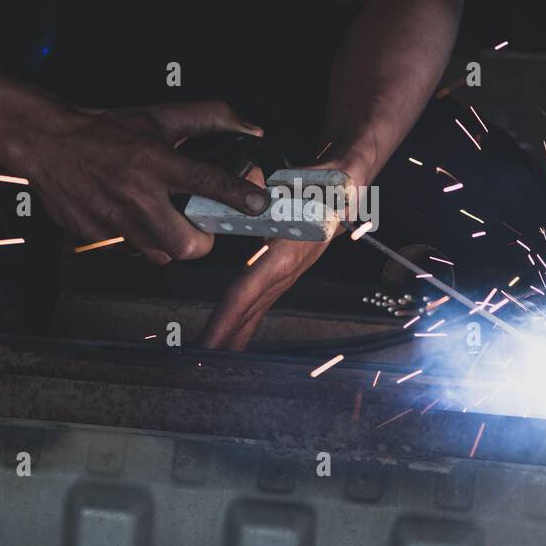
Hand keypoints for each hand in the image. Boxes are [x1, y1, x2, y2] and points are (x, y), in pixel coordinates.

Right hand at [11, 100, 270, 263]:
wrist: (47, 143)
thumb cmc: (104, 131)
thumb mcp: (159, 116)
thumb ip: (210, 118)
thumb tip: (250, 128)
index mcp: (155, 162)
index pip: (208, 183)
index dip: (238, 197)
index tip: (258, 204)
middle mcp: (137, 195)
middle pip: (188, 245)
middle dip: (201, 240)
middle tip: (198, 225)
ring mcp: (115, 220)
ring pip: (161, 254)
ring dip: (169, 242)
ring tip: (162, 218)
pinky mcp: (96, 234)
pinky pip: (131, 249)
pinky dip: (138, 238)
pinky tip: (132, 216)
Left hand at [198, 158, 371, 349]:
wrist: (346, 188)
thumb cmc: (325, 184)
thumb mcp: (302, 181)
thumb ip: (279, 184)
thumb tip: (257, 182)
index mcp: (285, 254)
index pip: (247, 292)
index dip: (225, 321)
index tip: (207, 346)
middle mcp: (286, 270)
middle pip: (247, 311)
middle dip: (223, 340)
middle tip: (198, 364)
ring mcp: (286, 273)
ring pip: (254, 310)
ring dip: (233, 335)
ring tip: (210, 359)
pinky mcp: (284, 271)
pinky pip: (260, 302)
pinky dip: (244, 321)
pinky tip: (233, 335)